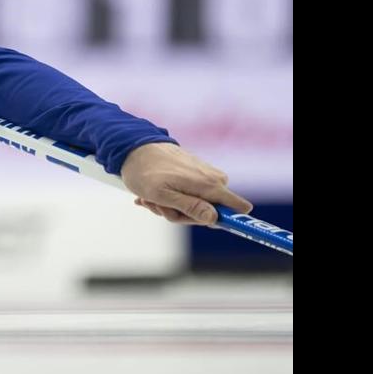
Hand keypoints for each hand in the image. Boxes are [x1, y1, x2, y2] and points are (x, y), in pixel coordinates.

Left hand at [121, 142, 252, 226]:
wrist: (134, 147)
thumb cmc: (145, 173)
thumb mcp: (163, 196)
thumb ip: (190, 207)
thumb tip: (214, 218)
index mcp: (209, 185)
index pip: (239, 207)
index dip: (231, 221)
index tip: (214, 225)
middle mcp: (213, 179)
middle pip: (209, 213)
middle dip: (181, 215)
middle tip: (159, 207)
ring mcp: (204, 176)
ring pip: (194, 205)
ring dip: (171, 207)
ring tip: (151, 199)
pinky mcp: (195, 174)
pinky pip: (187, 195)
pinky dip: (169, 198)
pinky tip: (152, 196)